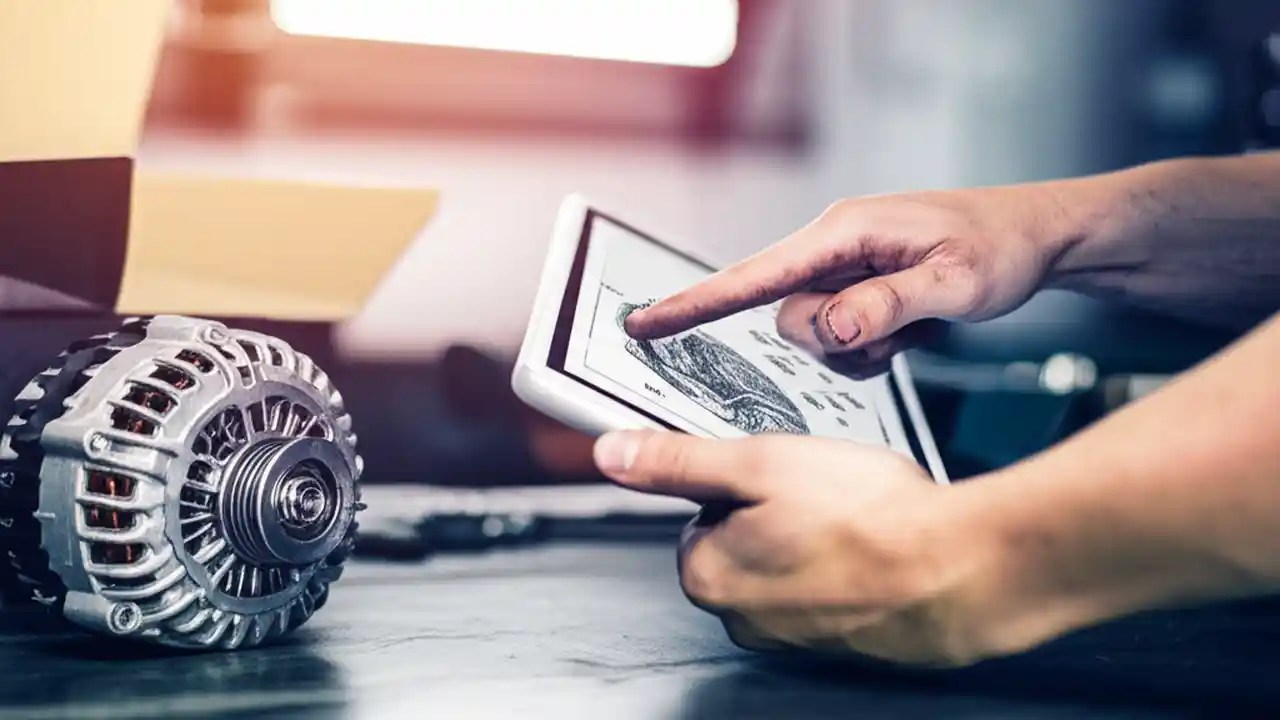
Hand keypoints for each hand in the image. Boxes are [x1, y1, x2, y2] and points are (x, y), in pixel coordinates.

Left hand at [592, 430, 1030, 666]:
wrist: (959, 572)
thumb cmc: (866, 517)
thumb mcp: (758, 462)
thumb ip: (677, 461)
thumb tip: (612, 455)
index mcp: (706, 574)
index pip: (695, 516)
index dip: (735, 482)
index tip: (773, 469)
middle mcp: (741, 618)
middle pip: (738, 541)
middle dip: (773, 509)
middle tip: (818, 486)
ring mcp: (793, 636)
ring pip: (785, 563)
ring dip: (812, 534)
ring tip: (854, 512)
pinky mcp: (841, 640)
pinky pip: (828, 587)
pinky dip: (847, 561)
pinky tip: (875, 539)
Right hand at [625, 186, 1079, 373]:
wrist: (1039, 239)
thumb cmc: (1003, 246)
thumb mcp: (957, 281)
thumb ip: (888, 305)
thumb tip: (828, 329)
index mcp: (842, 232)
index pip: (751, 275)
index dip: (694, 303)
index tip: (642, 325)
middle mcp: (833, 249)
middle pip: (787, 320)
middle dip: (834, 339)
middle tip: (896, 328)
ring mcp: (845, 273)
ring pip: (814, 337)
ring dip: (860, 348)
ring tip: (913, 326)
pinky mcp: (858, 293)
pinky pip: (840, 343)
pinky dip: (872, 351)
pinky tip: (910, 332)